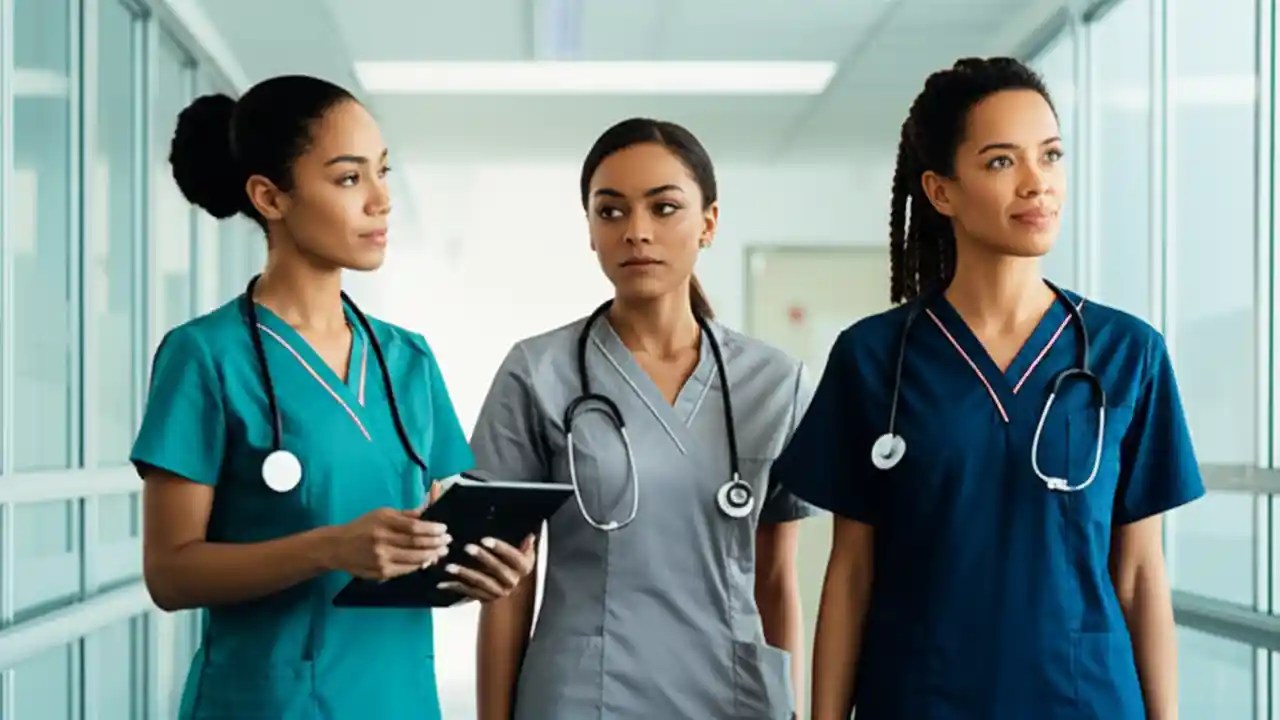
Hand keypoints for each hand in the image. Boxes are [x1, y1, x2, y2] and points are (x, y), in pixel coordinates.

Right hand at [328, 507, 450, 580]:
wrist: (338, 547)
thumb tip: (427, 512)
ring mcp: (382, 559)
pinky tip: (427, 560)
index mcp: (384, 523)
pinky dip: (419, 565)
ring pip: (413, 559)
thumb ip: (405, 514)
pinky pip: (406, 570)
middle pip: (416, 543)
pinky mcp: (382, 572)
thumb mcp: (381, 513)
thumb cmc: (363, 526)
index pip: (413, 527)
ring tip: (442, 551)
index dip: (432, 529)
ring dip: (431, 555)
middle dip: (435, 543)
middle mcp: (383, 541)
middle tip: (447, 541)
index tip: (444, 529)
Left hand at [437, 534, 536, 601]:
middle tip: (467, 547)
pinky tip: (442, 583)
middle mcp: (514, 581)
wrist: (507, 584)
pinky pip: (469, 592)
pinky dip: (455, 587)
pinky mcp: (485, 598)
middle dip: (482, 558)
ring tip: (449, 566)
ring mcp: (499, 592)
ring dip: (465, 574)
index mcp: (525, 566)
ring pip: (481, 582)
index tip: (485, 540)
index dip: (500, 548)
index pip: (514, 557)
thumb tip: (531, 533)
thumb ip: (524, 542)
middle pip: (498, 570)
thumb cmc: (513, 559)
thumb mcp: (522, 550)